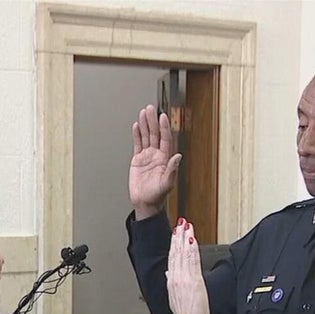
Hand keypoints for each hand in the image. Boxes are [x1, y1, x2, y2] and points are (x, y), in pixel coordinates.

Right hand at [129, 105, 181, 219]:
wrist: (144, 203)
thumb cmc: (157, 196)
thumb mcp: (167, 183)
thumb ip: (172, 169)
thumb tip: (178, 156)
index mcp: (165, 159)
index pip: (165, 139)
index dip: (164, 128)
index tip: (163, 116)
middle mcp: (156, 155)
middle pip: (155, 134)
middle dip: (153, 121)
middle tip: (151, 109)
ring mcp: (147, 156)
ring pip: (146, 137)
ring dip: (145, 124)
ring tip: (143, 112)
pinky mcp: (138, 160)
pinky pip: (138, 144)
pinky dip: (137, 134)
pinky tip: (137, 126)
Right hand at [165, 218, 208, 313]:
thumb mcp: (174, 296)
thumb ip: (172, 282)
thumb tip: (169, 273)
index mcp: (171, 280)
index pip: (172, 257)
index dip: (173, 243)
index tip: (175, 233)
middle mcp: (176, 277)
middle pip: (176, 252)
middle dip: (178, 236)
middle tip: (181, 223)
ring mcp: (185, 278)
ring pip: (184, 253)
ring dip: (186, 238)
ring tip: (187, 226)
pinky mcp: (194, 280)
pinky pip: (192, 260)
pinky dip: (192, 249)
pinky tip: (193, 239)